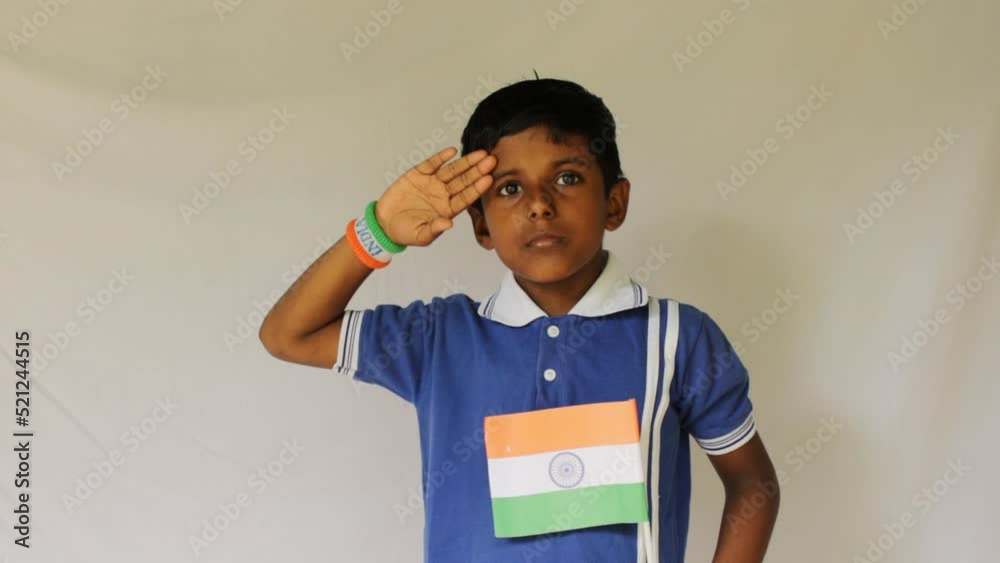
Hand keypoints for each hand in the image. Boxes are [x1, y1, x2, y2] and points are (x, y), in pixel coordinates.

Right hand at [374, 147, 495, 246]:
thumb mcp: (420, 235)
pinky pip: (432, 163)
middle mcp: (443, 194)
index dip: (477, 188)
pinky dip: (441, 157)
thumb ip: (434, 230)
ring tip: (480, 153)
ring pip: (452, 170)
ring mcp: (432, 183)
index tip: (488, 179)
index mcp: (448, 209)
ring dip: (466, 162)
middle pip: (464, 181)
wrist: (385, 223)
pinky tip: (452, 151)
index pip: (466, 197)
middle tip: (491, 161)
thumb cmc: (405, 232)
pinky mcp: (418, 174)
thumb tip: (448, 224)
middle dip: (478, 171)